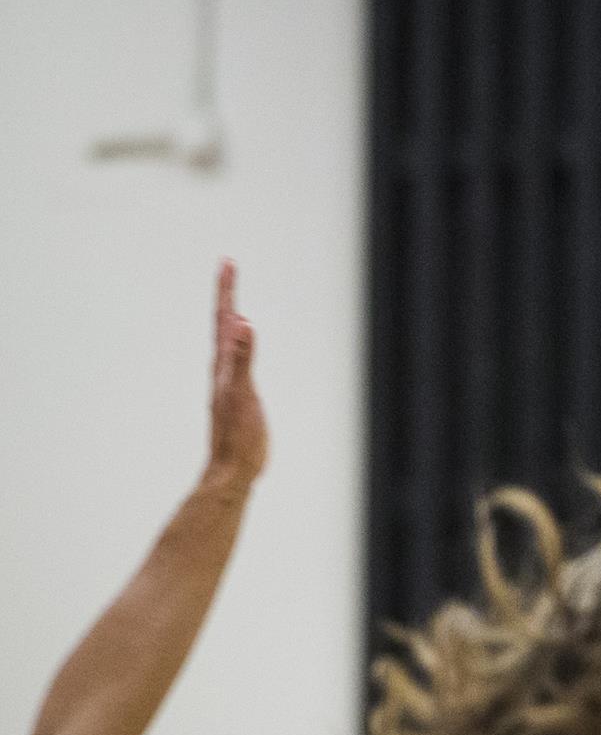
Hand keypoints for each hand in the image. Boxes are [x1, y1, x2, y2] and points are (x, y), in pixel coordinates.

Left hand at [204, 259, 267, 491]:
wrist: (231, 471)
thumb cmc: (239, 436)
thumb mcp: (243, 394)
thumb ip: (243, 358)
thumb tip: (242, 323)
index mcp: (224, 366)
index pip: (224, 320)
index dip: (227, 291)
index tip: (227, 263)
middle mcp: (223, 370)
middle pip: (223, 325)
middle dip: (227, 296)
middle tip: (229, 268)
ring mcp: (228, 383)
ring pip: (228, 342)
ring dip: (231, 318)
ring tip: (233, 303)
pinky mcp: (238, 397)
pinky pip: (238, 361)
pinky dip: (240, 345)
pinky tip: (242, 348)